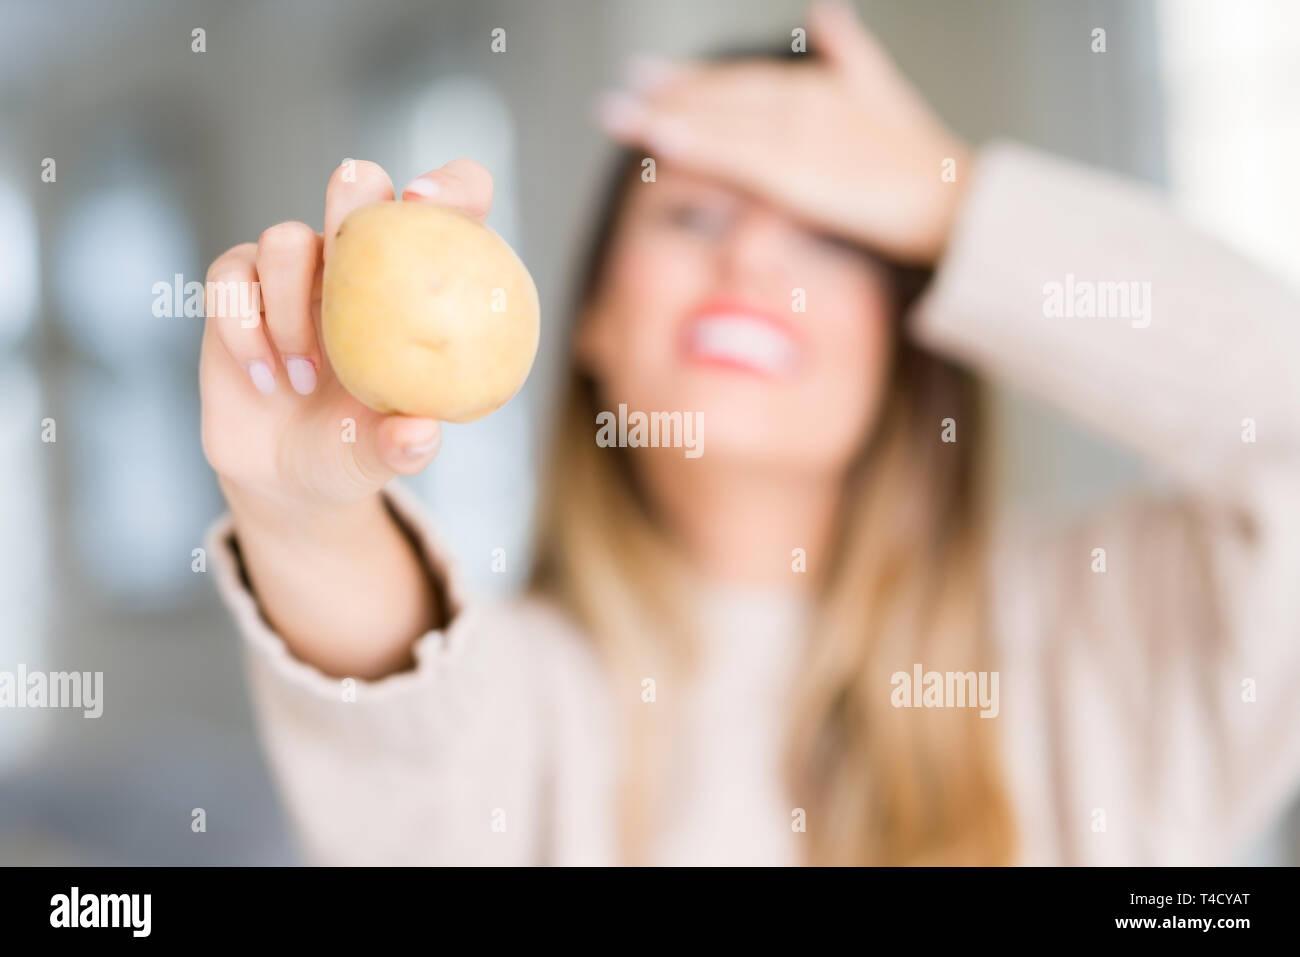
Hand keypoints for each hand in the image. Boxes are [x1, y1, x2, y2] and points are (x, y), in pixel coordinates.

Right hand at [199, 158, 494, 511]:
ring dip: (290, 308)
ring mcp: (296, 271)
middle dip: (353, 204)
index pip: (454, 207)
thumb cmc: (355, 450)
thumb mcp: (384, 455)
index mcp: (417, 285)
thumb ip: (404, 444)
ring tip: (305, 379)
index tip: (425, 201)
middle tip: (345, 259)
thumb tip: (420, 433)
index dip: (453, 187)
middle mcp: (359, 263)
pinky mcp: (239, 288)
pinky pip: (231, 278)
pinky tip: (266, 378)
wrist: (287, 475)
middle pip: (359, 186)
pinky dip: (244, 327)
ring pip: (285, 239)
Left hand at [596, 0, 969, 263]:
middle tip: (619, 94)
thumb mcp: (882, 88)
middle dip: (669, 95)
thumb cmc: (917, 155)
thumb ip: (848, 50)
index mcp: (816, 87)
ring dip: (668, 117)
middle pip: (723, 98)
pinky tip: (661, 138)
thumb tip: (827, 6)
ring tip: (618, 113)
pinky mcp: (801, 175)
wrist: (951, 198)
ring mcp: (799, 138)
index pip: (742, 81)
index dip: (694, 79)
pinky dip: (698, 145)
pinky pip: (738, 158)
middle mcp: (803, 104)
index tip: (647, 77)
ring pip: (722, 125)